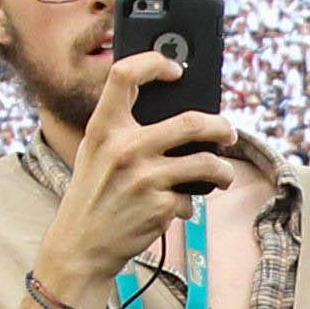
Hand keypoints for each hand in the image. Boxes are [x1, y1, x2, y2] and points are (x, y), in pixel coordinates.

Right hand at [32, 48, 251, 304]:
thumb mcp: (94, 152)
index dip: (154, 62)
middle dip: (221, 127)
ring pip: (206, 163)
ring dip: (223, 171)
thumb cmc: (93, 194)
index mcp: (104, 128)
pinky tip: (175, 208)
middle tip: (228, 133)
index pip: (124, 74)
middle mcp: (124, 148)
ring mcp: (145, 178)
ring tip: (223, 175)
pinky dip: (187, 203)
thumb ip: (123, 128)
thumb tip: (176, 110)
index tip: (176, 70)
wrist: (80, 246)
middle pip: (192, 122)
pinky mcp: (160, 206)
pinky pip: (190, 198)